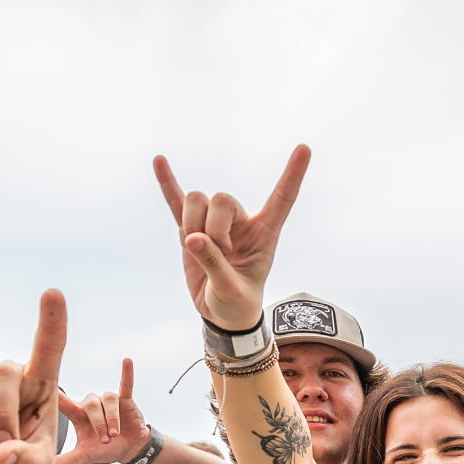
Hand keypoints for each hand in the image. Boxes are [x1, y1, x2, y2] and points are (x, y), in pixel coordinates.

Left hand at [52, 358, 150, 463]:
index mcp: (77, 414)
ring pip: (107, 401)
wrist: (130, 451)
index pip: (62, 401)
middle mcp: (90, 404)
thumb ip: (63, 460)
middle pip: (89, 404)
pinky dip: (126, 374)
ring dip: (111, 418)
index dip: (53, 394)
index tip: (40, 382)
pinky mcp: (125, 399)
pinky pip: (125, 384)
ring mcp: (107, 401)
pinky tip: (127, 362)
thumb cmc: (105, 451)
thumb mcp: (83, 456)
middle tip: (105, 440)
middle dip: (98, 423)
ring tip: (115, 434)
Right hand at [153, 147, 309, 333]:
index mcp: (264, 234)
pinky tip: (159, 161)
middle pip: (223, 199)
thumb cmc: (237, 304)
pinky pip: (177, 203)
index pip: (282, 198)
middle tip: (220, 254)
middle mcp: (241, 223)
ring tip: (199, 250)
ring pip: (198, 200)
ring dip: (192, 223)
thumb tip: (191, 238)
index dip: (292, 174)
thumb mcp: (231, 290)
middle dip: (214, 226)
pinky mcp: (191, 231)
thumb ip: (214, 265)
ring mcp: (215, 224)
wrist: (221, 315)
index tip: (304, 148)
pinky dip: (168, 184)